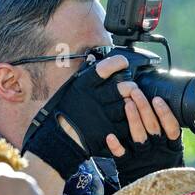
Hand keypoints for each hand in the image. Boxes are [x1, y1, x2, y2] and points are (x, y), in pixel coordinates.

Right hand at [22, 58, 127, 175]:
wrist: (62, 137)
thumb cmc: (66, 110)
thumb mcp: (71, 88)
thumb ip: (84, 75)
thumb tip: (92, 58)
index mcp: (84, 86)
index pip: (105, 69)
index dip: (117, 63)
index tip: (123, 62)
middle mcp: (95, 99)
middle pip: (122, 88)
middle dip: (130, 86)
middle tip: (131, 87)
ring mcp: (102, 116)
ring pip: (127, 106)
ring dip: (132, 102)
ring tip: (131, 101)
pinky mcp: (108, 130)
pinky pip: (125, 123)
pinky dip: (129, 119)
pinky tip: (127, 117)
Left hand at [109, 79, 183, 184]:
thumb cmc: (165, 177)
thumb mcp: (173, 160)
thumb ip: (171, 141)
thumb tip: (165, 112)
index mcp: (171, 149)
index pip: (171, 128)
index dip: (165, 114)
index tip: (158, 99)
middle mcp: (158, 152)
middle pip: (153, 127)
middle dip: (144, 108)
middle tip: (136, 92)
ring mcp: (144, 160)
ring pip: (140, 137)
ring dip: (133, 120)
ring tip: (127, 104)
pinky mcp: (130, 168)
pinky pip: (123, 156)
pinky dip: (116, 146)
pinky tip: (109, 137)